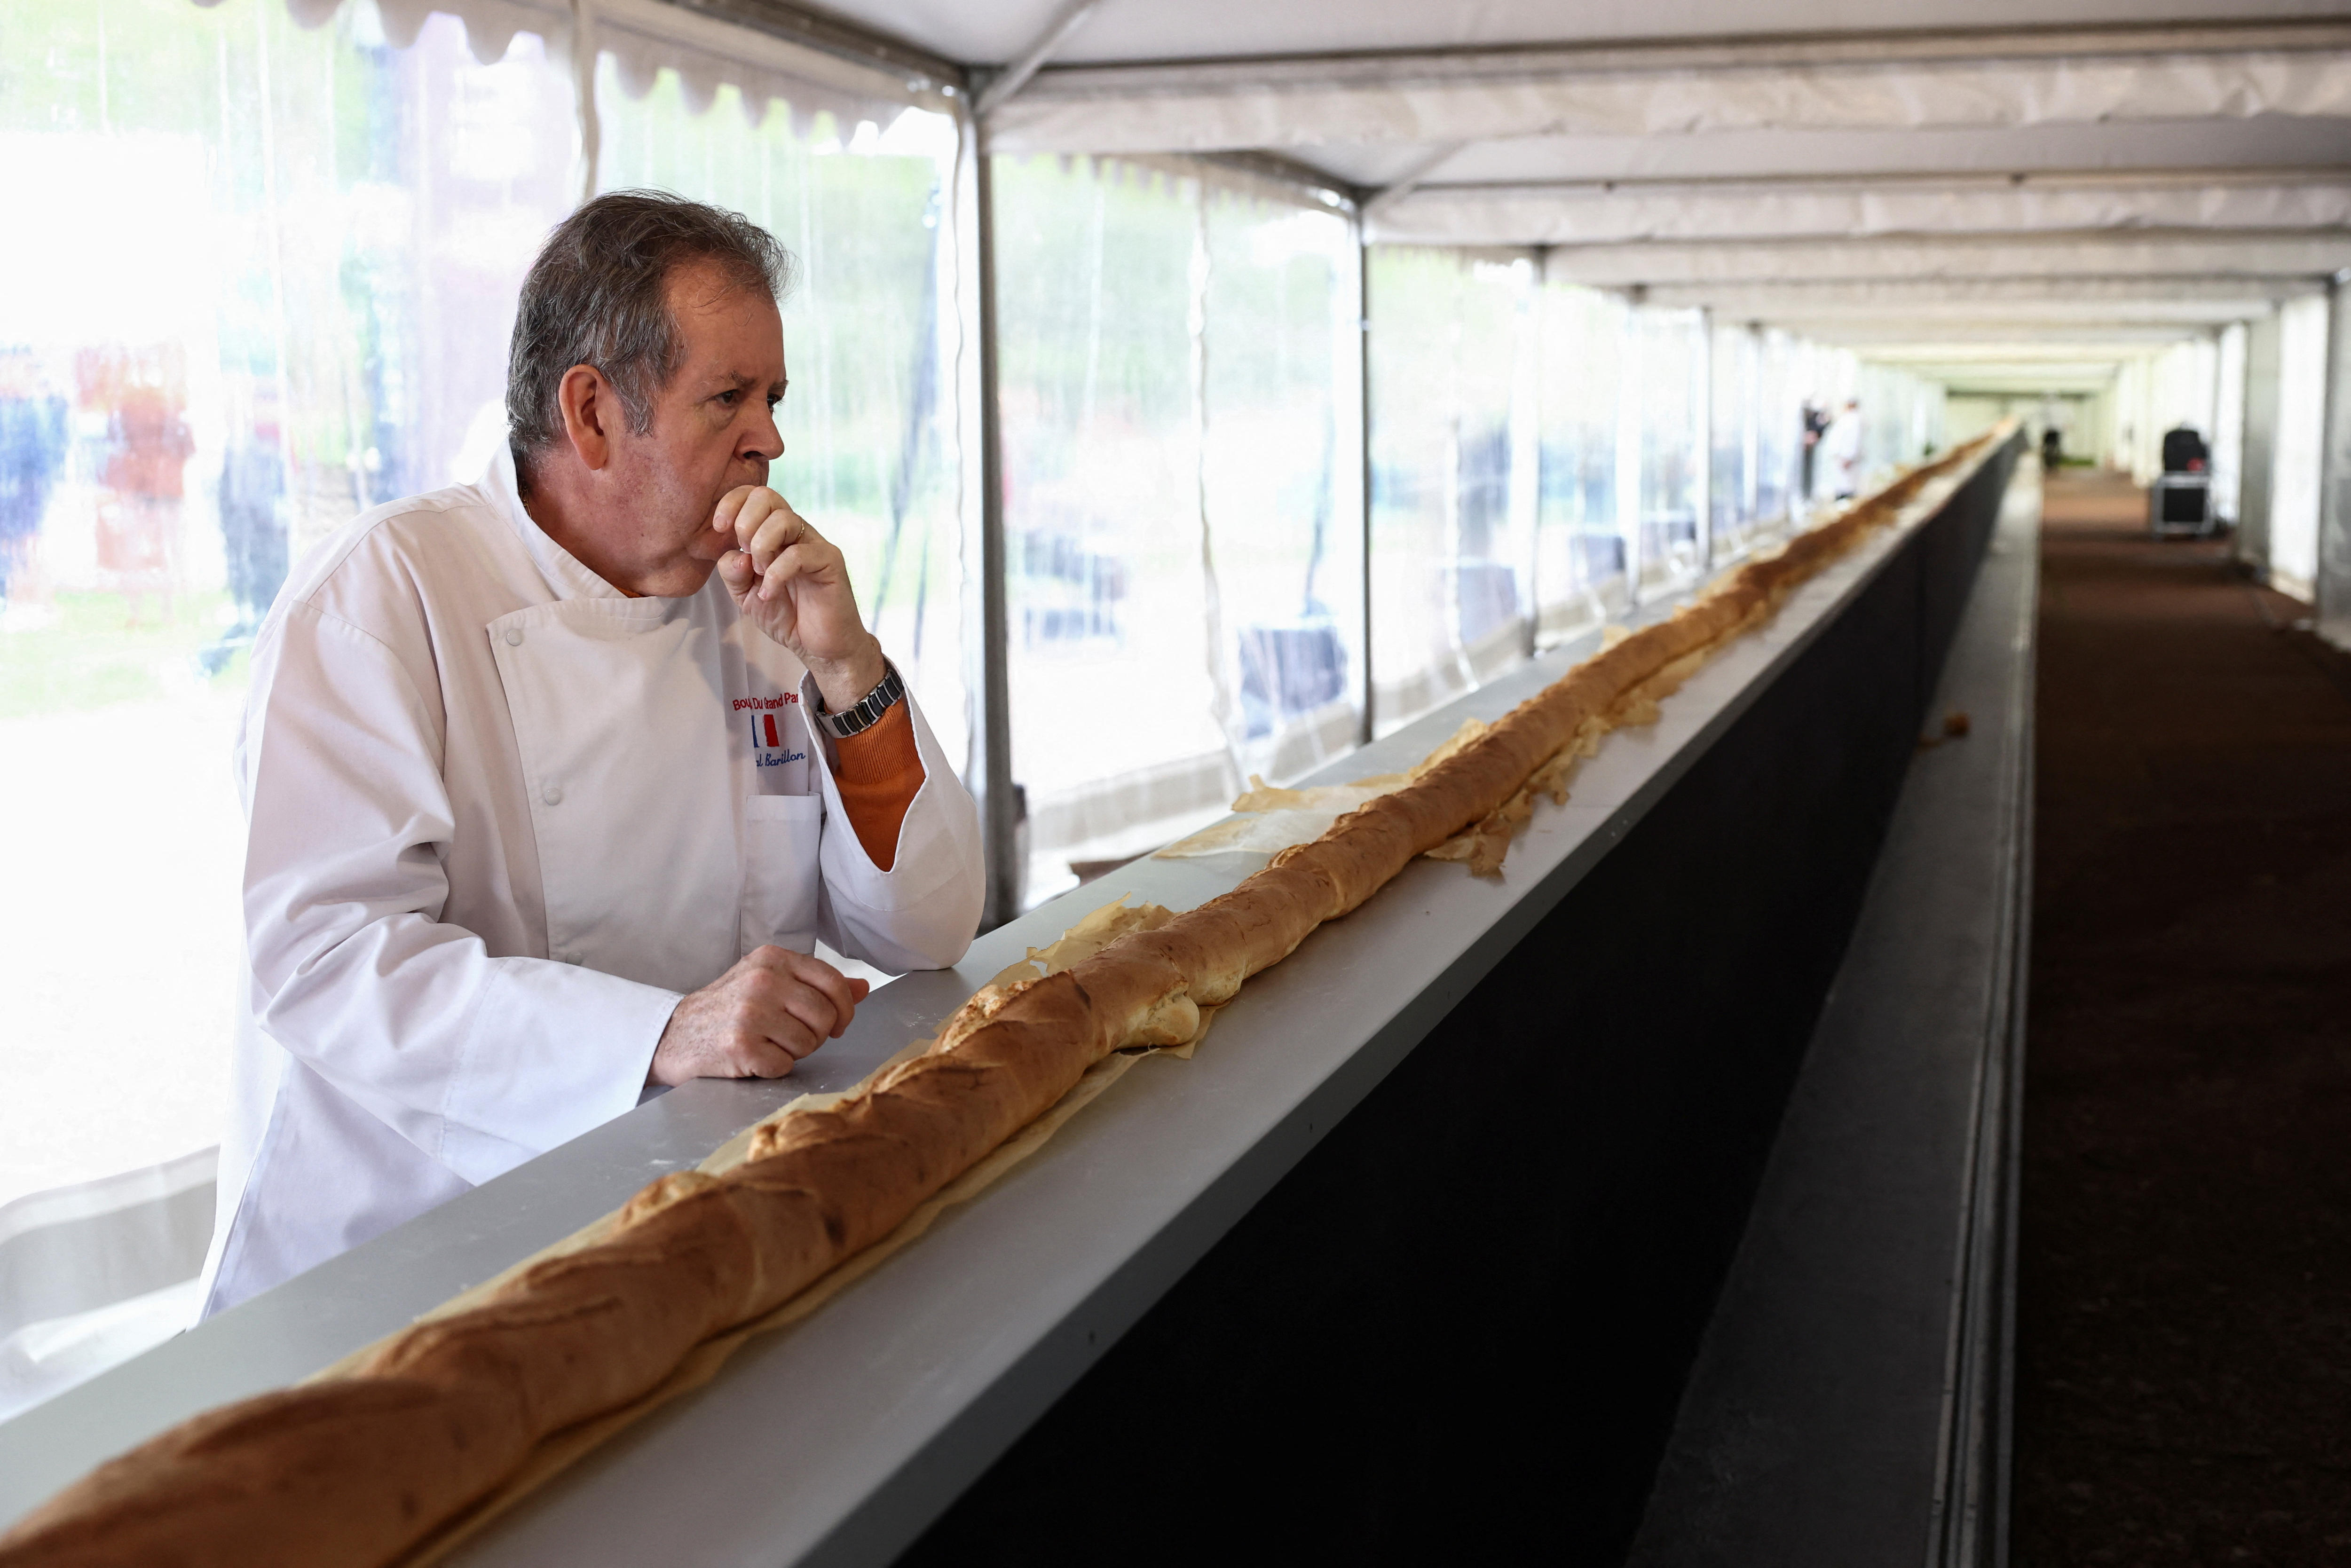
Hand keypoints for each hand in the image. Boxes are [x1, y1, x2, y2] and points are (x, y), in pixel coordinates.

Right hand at [648, 946, 870, 1085]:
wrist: (675, 1034)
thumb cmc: (729, 1008)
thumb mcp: (771, 983)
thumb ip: (816, 984)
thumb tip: (863, 988)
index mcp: (773, 959)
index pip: (833, 982)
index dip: (844, 1009)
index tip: (837, 1024)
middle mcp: (762, 981)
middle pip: (825, 1016)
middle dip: (817, 1034)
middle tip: (793, 1037)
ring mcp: (750, 1013)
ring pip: (808, 1043)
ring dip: (794, 1052)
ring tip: (768, 1043)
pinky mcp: (740, 1045)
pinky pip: (785, 1065)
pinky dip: (774, 1067)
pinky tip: (754, 1056)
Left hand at [710, 486, 885, 709]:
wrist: (818, 646)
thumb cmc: (786, 616)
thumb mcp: (745, 595)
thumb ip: (732, 572)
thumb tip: (733, 552)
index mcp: (775, 533)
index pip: (753, 495)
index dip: (731, 503)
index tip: (719, 529)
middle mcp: (796, 532)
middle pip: (767, 496)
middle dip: (745, 523)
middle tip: (747, 556)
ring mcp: (814, 544)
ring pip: (783, 519)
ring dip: (762, 547)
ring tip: (761, 575)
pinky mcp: (829, 562)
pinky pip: (798, 554)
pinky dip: (775, 575)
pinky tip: (770, 594)